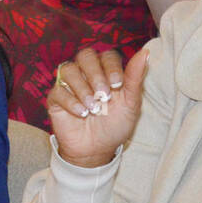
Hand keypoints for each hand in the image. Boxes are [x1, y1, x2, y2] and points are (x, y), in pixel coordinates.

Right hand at [47, 47, 149, 168]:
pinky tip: (82, 113)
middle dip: (95, 74)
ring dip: (82, 88)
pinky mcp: (56, 98)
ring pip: (69, 70)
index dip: (111, 67)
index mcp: (106, 71)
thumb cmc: (115, 125)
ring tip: (93, 109)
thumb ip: (135, 78)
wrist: (98, 150)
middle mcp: (86, 74)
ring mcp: (69, 85)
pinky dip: (71, 101)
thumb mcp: (130, 104)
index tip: (117, 85)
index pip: (107, 56)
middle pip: (85, 56)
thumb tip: (145, 52)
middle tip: (104, 96)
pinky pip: (58, 91)